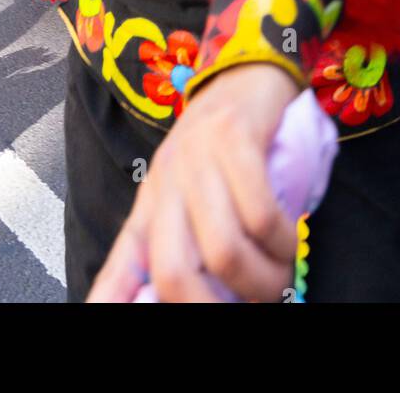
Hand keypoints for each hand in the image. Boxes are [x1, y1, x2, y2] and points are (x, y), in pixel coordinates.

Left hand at [89, 64, 300, 303]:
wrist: (248, 74)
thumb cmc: (222, 145)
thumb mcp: (191, 193)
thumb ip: (182, 243)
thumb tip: (162, 295)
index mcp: (150, 205)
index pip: (122, 265)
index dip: (110, 302)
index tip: (115, 325)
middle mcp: (166, 182)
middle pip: (174, 272)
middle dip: (217, 307)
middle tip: (256, 304)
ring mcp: (198, 157)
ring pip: (223, 249)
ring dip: (263, 278)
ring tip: (280, 278)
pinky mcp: (234, 136)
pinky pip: (260, 212)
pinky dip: (282, 241)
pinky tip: (289, 241)